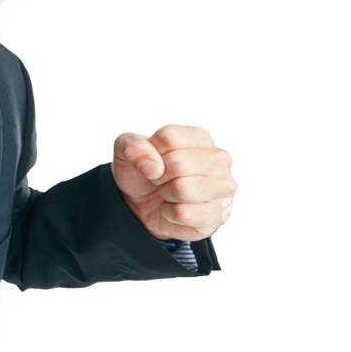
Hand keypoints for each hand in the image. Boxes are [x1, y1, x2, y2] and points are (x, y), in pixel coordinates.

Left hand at [111, 124, 235, 240]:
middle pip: (179, 163)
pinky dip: (169, 214)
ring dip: (166, 194)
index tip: (153, 160)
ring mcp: (224, 187)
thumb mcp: (126, 151)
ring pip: (183, 189)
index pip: (170, 138)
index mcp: (200, 137)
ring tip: (168, 193)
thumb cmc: (142, 172)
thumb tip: (152, 166)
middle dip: (158, 176)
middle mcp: (219, 159)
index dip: (151, 152)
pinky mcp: (219, 214)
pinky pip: (184, 213)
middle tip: (159, 180)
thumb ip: (131, 146)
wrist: (143, 205)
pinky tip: (174, 209)